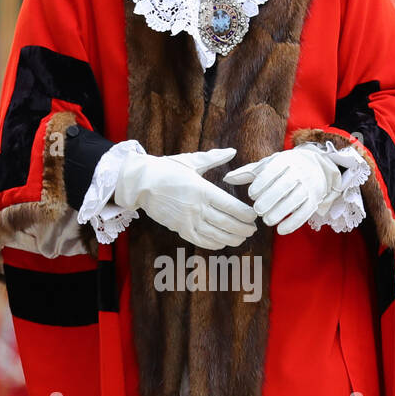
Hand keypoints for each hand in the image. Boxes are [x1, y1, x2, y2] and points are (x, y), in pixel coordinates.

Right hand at [113, 147, 256, 248]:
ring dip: (232, 238)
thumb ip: (214, 158)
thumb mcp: (191, 161)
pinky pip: (200, 241)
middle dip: (243, 229)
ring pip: (216, 235)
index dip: (246, 214)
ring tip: (242, 238)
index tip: (254, 216)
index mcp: (202, 189)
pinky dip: (214, 244)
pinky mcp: (179, 229)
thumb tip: (233, 151)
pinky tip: (223, 243)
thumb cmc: (166, 169)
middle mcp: (196, 207)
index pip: (231, 206)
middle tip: (253, 230)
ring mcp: (187, 220)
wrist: (140, 183)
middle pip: (227, 223)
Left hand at [223, 146, 341, 234]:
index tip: (251, 194)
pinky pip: (305, 212)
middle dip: (270, 199)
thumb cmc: (285, 167)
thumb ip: (248, 172)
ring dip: (281, 211)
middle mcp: (299, 172)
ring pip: (296, 199)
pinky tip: (280, 230)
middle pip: (285, 185)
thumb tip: (227, 178)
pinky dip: (294, 223)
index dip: (261, 183)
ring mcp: (309, 186)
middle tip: (258, 210)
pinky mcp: (315, 199)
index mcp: (285, 161)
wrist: (317, 166)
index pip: (273, 170)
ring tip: (267, 220)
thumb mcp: (268, 165)